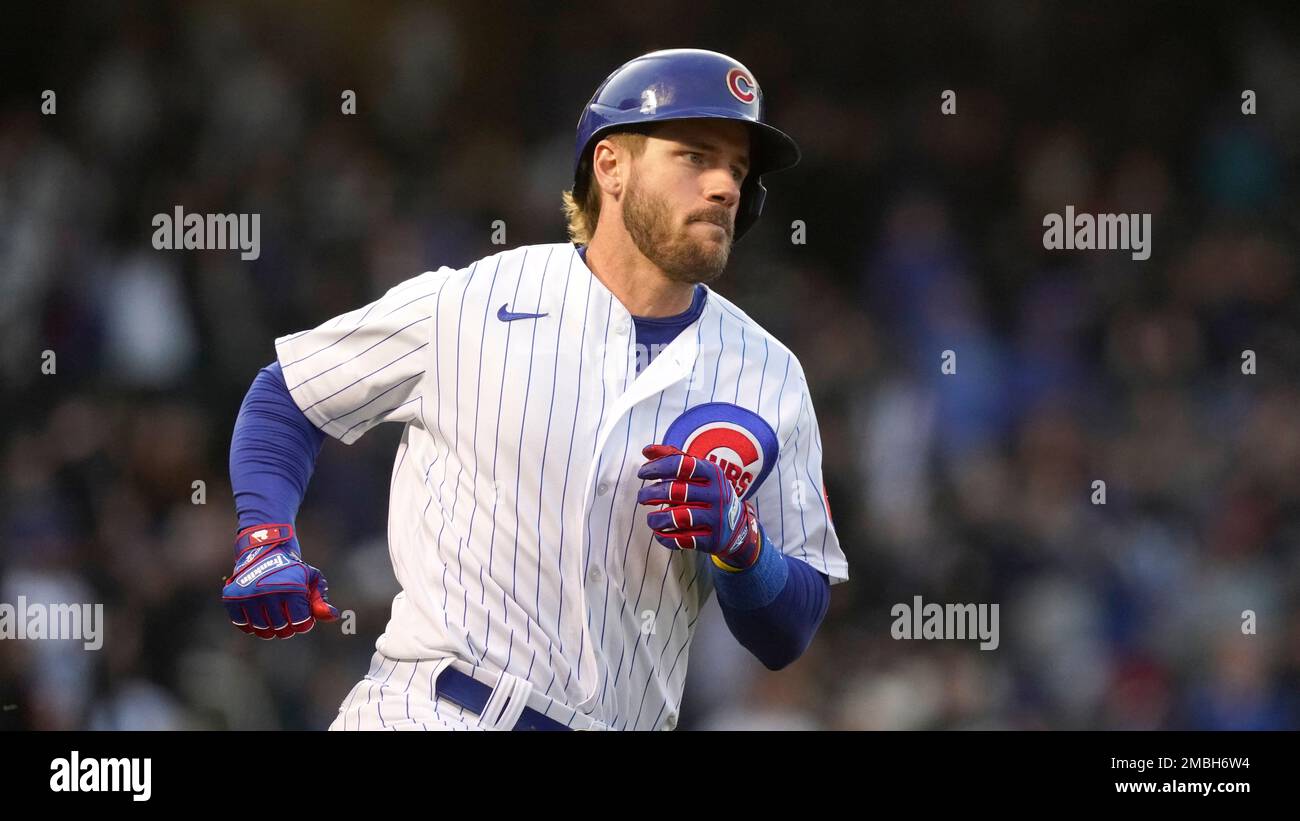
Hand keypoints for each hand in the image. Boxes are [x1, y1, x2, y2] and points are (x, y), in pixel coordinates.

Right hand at [221, 524, 339, 638]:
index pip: (300, 625)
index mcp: (292, 588)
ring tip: (273, 615)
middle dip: (287, 626)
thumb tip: (332, 616)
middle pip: (281, 629)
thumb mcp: (312, 579)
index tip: (302, 614)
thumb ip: (321, 601)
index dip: (304, 623)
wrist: (264, 550)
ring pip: (261, 630)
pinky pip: (242, 625)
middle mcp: (268, 591)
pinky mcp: (232, 597)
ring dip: (269, 627)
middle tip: (287, 615)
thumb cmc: (293, 568)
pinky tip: (258, 613)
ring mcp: (248, 595)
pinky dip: (251, 624)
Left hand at [636, 444, 761, 568]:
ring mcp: (715, 518)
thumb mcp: (699, 473)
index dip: (657, 467)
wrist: (737, 527)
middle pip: (677, 491)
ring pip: (679, 517)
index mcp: (712, 473)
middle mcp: (716, 494)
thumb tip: (646, 450)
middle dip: (652, 494)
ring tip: (651, 519)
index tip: (642, 473)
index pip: (681, 465)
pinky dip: (666, 537)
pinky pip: (683, 540)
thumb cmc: (709, 494)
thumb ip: (674, 459)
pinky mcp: (712, 539)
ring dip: (657, 519)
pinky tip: (659, 533)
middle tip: (642, 497)